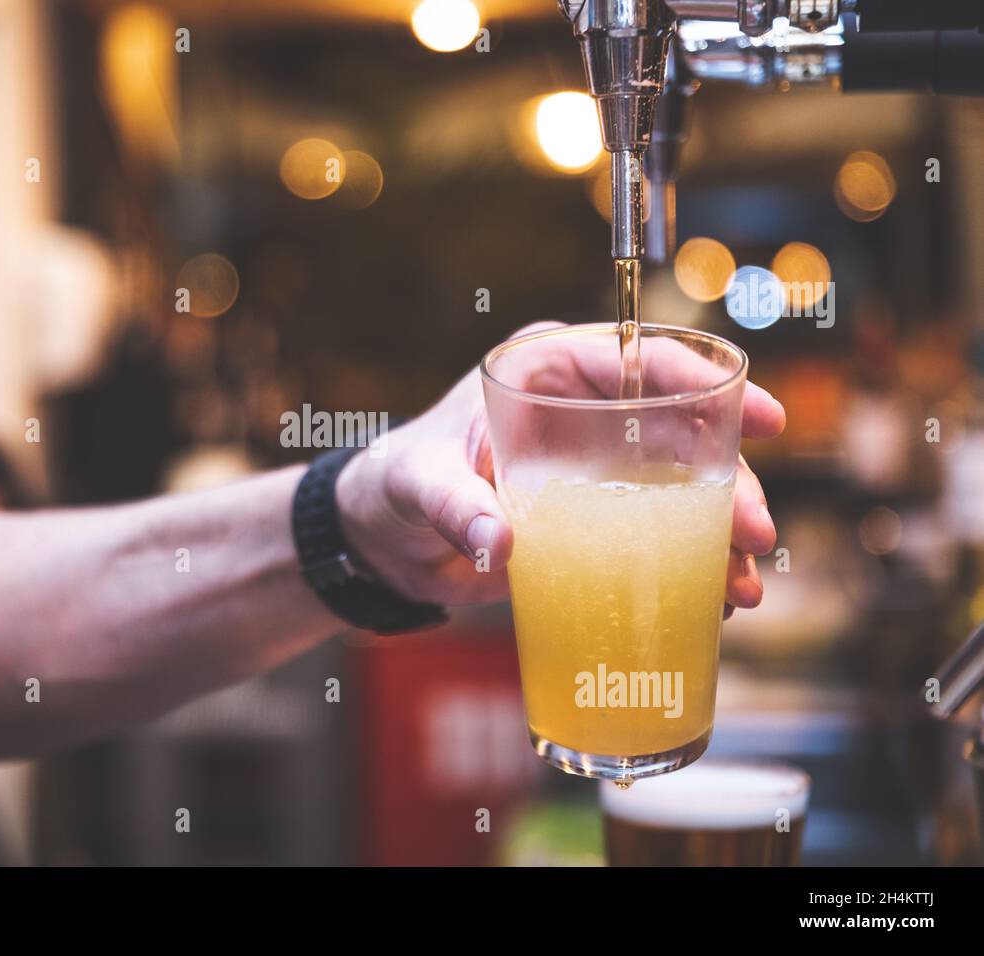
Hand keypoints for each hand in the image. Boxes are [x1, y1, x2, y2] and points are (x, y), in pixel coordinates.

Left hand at [336, 322, 785, 609]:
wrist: (382, 539)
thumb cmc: (395, 485)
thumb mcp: (418, 485)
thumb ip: (454, 507)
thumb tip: (500, 542)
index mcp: (544, 369)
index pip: (638, 358)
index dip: (703, 382)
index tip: (761, 416)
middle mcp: (582, 411)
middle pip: (678, 431)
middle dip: (727, 481)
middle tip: (753, 533)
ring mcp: (595, 467)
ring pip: (681, 487)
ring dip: (720, 533)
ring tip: (743, 588)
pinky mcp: (595, 518)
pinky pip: (658, 532)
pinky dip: (691, 563)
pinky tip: (719, 599)